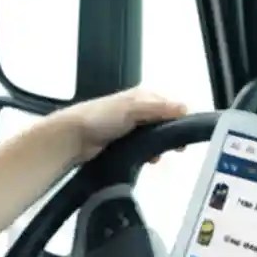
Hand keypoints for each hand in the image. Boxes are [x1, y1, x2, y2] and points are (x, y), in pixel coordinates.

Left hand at [50, 87, 188, 163]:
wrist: (72, 137)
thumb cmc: (100, 117)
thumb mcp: (131, 109)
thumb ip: (158, 109)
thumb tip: (184, 108)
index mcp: (140, 96)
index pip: (168, 105)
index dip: (178, 118)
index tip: (184, 134)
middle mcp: (136, 108)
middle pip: (162, 122)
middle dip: (168, 135)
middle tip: (175, 149)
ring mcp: (129, 126)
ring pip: (153, 136)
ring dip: (157, 147)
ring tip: (157, 157)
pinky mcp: (122, 142)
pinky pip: (142, 147)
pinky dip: (147, 153)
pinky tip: (148, 160)